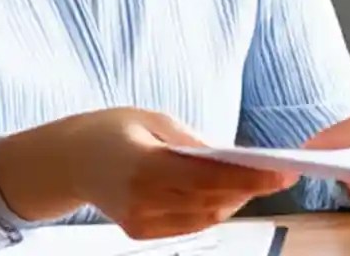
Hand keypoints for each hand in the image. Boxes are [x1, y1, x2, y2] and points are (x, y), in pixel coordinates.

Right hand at [22, 109, 297, 239]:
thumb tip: (231, 158)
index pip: (209, 177)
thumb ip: (192, 141)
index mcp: (144, 164)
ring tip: (261, 182)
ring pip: (205, 217)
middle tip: (283, 174)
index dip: (250, 178)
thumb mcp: (152, 118)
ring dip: (235, 200)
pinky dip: (213, 209)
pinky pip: (189, 225)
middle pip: (212, 200)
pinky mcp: (139, 232)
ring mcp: (139, 221)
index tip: (283, 173)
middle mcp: (141, 199)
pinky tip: (228, 193)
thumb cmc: (112, 130)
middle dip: (251, 189)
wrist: (67, 160)